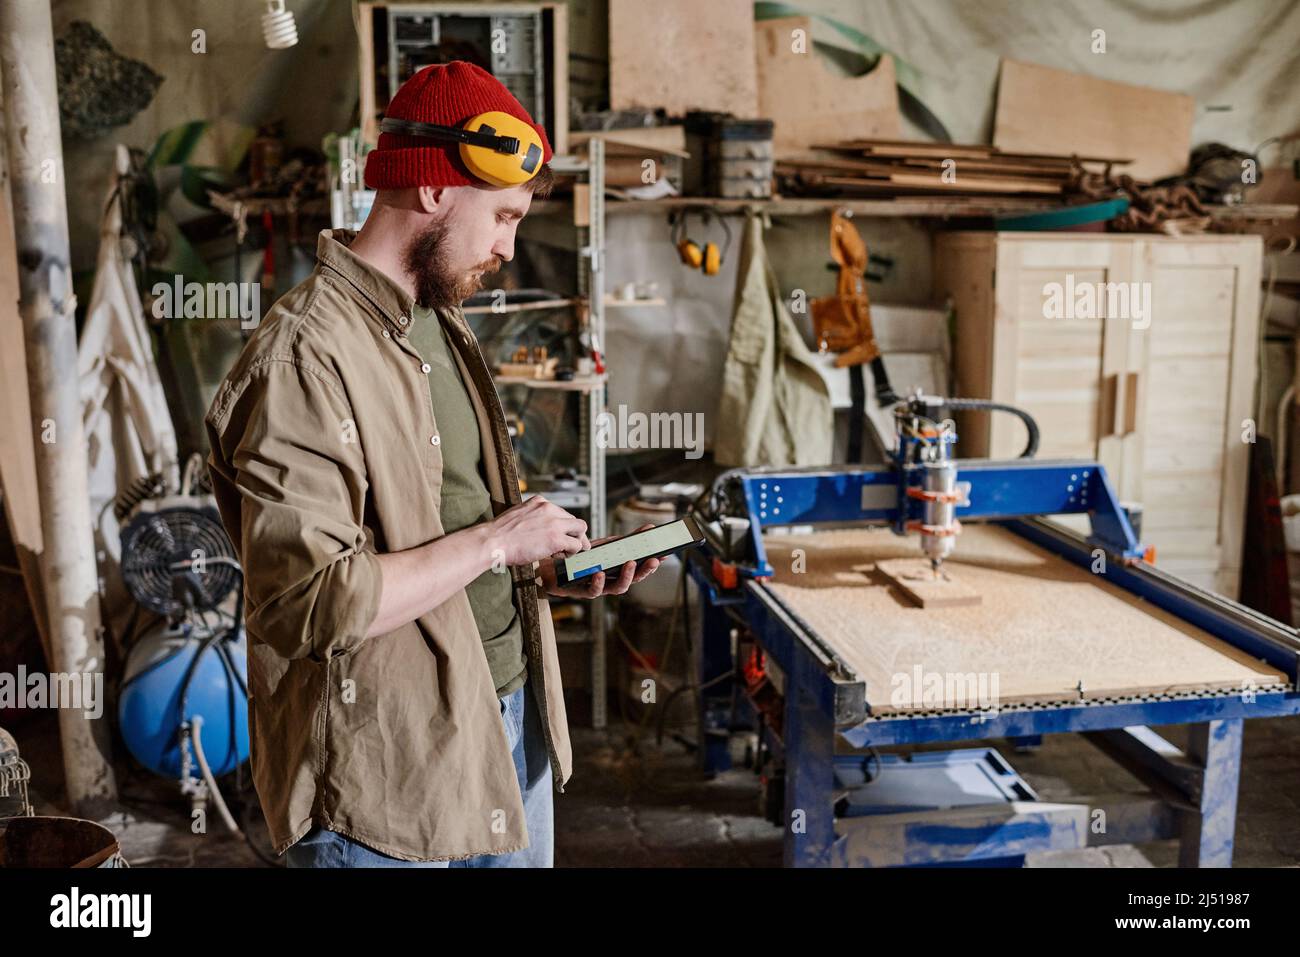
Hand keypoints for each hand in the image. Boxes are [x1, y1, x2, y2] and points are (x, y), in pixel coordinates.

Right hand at [485, 496, 588, 566]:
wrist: (492, 542)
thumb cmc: (500, 535)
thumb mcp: (518, 517)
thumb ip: (533, 519)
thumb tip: (540, 531)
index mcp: (539, 501)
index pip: (561, 512)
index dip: (561, 527)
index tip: (557, 537)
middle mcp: (549, 508)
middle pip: (574, 520)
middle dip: (572, 534)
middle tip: (565, 547)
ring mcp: (554, 522)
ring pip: (581, 529)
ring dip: (574, 542)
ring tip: (561, 552)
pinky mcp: (556, 538)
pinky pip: (576, 544)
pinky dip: (570, 552)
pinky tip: (557, 556)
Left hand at [539, 523, 662, 598]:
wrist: (553, 564)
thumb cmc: (582, 557)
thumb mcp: (606, 545)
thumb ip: (627, 540)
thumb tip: (649, 528)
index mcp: (618, 571)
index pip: (640, 569)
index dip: (652, 564)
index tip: (665, 555)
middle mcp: (610, 581)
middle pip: (633, 580)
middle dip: (645, 571)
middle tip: (653, 560)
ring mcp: (597, 586)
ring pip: (617, 588)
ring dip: (626, 576)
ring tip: (631, 563)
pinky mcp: (581, 590)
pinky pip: (593, 591)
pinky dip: (598, 582)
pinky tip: (600, 572)